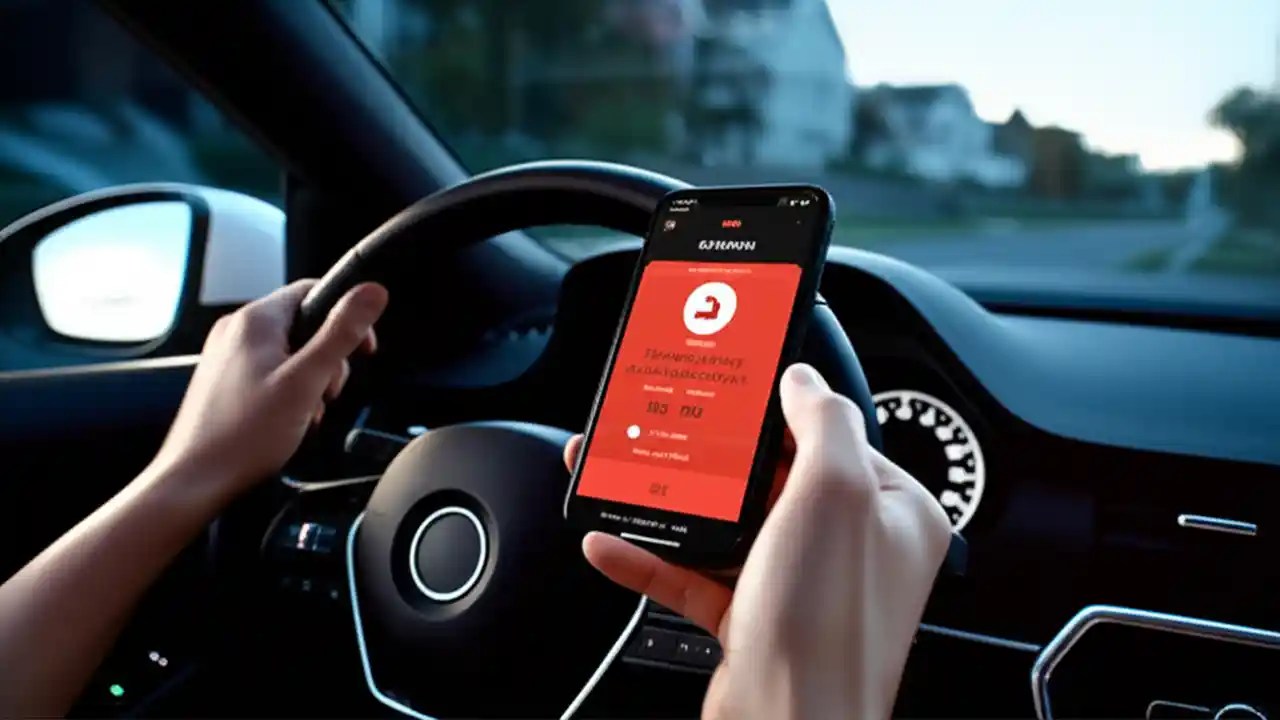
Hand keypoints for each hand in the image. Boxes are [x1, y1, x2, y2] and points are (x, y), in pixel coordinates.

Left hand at [149, 280, 387, 505]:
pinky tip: (285, 420)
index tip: (361, 348)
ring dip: (309, 382)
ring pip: (290, 353)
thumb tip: (371, 293)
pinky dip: (287, 393)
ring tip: (301, 412)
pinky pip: (271, 373)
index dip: (346, 317)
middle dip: (326, 361)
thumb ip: (341, 334)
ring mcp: (228, 356)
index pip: (314, 291)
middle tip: (323, 392)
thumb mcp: (307, 380)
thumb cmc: (244, 436)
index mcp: (256, 320)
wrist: (196, 480)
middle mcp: (237, 331)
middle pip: (305, 326)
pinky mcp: (225, 380)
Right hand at [563, 364, 950, 719]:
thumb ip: (823, 421)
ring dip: (675, 503)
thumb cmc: (826, 625)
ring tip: (627, 475)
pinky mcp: (755, 619)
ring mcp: (801, 585)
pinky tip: (615, 541)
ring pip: (731, 526)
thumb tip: (805, 379)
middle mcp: (851, 548)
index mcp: (891, 512)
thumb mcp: (835, 493)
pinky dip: (654, 558)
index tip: (739, 389)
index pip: (838, 437)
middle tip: (672, 428)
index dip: (785, 411)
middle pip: (775, 478)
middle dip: (715, 456)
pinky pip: (698, 576)